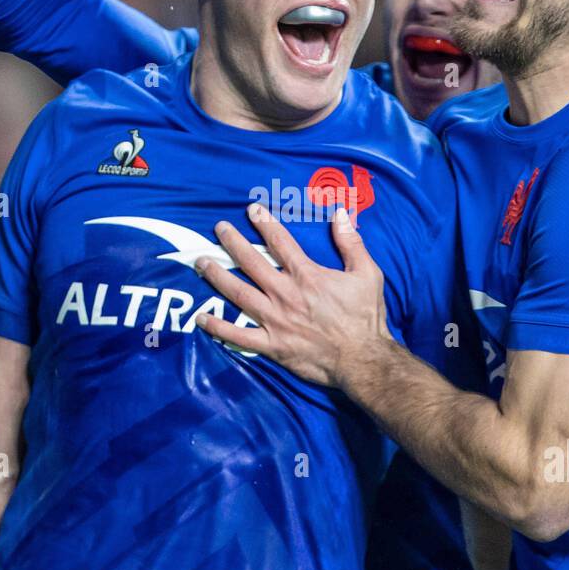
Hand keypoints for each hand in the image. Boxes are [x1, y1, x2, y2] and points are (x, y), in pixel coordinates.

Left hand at [194, 203, 392, 386]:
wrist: (363, 359)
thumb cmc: (366, 317)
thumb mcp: (367, 273)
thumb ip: (351, 243)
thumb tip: (341, 213)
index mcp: (307, 275)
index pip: (280, 242)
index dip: (265, 223)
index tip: (252, 209)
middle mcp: (285, 294)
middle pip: (252, 262)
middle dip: (232, 243)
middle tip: (218, 229)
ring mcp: (275, 320)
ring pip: (239, 294)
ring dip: (217, 277)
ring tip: (201, 262)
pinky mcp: (272, 345)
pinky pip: (239, 335)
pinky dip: (219, 328)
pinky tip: (201, 318)